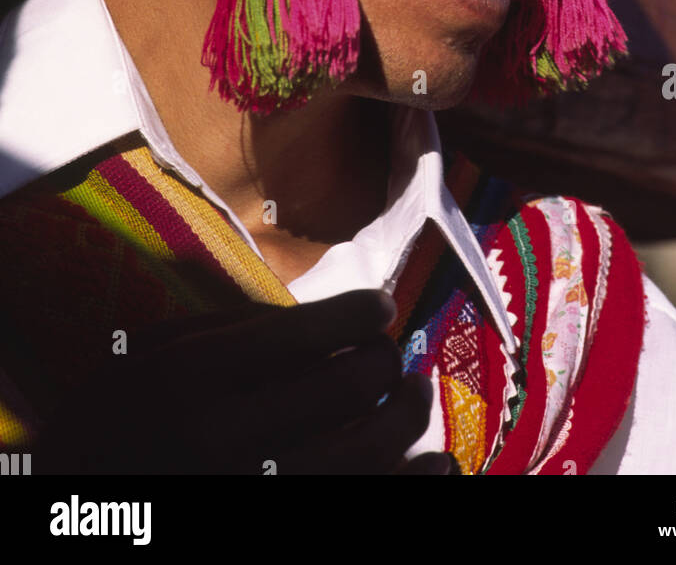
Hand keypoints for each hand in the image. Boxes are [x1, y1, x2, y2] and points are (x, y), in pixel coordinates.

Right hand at [34, 290, 445, 474]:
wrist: (68, 504)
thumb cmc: (109, 421)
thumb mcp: (146, 355)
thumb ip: (225, 329)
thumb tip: (321, 314)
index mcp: (190, 378)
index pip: (305, 334)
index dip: (360, 314)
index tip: (379, 308)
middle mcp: (222, 440)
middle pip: (345, 390)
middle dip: (386, 362)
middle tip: (394, 354)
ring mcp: (249, 499)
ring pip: (366, 455)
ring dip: (408, 418)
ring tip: (415, 394)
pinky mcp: (269, 536)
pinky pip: (362, 511)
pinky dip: (414, 486)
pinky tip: (438, 464)